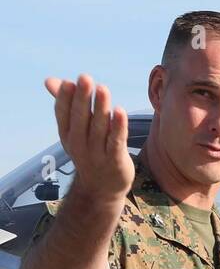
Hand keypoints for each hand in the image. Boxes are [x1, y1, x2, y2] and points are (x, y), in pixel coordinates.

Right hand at [45, 75, 132, 202]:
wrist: (101, 189)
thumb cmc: (89, 151)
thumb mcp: (74, 131)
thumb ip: (67, 105)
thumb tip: (50, 80)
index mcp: (68, 135)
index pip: (64, 114)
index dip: (66, 99)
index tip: (70, 83)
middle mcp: (80, 144)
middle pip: (80, 118)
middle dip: (83, 98)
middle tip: (85, 78)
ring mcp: (97, 153)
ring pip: (99, 127)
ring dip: (101, 107)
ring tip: (103, 89)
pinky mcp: (116, 160)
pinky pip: (116, 141)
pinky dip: (118, 126)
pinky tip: (120, 111)